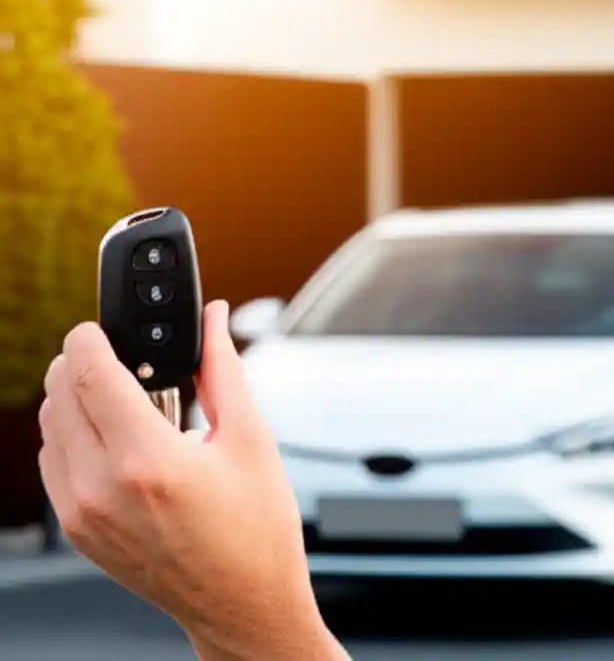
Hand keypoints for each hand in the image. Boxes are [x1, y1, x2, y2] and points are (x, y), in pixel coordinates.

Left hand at [37, 300, 346, 659]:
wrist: (243, 602)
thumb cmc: (256, 530)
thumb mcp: (251, 440)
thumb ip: (223, 370)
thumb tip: (214, 320)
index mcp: (150, 460)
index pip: (88, 373)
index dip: (90, 337)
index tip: (103, 328)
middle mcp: (103, 487)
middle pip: (58, 394)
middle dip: (82, 364)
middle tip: (125, 365)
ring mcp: (82, 513)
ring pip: (49, 427)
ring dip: (75, 400)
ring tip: (130, 409)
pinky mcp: (77, 529)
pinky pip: (52, 463)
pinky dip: (72, 438)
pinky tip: (118, 443)